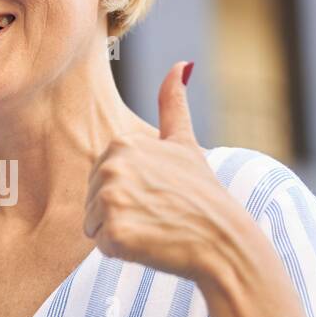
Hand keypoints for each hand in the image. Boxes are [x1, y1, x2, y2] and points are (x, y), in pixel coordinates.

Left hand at [83, 61, 248, 282]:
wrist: (223, 240)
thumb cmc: (203, 195)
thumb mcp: (185, 144)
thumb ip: (174, 104)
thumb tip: (182, 65)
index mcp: (121, 144)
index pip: (101, 177)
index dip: (128, 191)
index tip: (158, 192)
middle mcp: (112, 167)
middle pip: (92, 200)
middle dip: (120, 212)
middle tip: (157, 212)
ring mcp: (111, 200)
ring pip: (93, 224)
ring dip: (119, 232)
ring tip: (154, 227)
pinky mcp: (114, 233)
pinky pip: (102, 245)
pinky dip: (123, 251)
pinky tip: (150, 242)